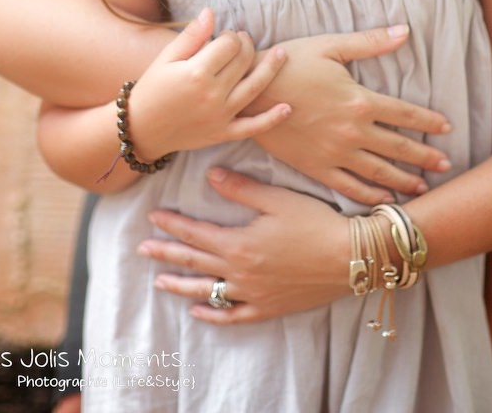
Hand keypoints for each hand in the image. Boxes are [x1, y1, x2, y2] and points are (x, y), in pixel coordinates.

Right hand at [127, 10, 290, 159]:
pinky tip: (288, 107)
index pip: (229, 44)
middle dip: (247, 46)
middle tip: (243, 41)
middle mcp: (212, 94)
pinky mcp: (223, 133)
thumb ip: (192, 36)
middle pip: (243, 61)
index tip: (223, 36)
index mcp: (196, 73)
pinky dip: (272, 118)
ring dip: (271, 69)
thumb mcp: (166, 58)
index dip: (230, 35)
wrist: (140, 130)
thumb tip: (211, 12)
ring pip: (255, 88)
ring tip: (282, 55)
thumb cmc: (152, 89)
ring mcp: (220, 116)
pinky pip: (253, 127)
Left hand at [137, 168, 348, 322]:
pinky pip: (232, 315)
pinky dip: (213, 314)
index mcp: (239, 244)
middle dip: (166, 254)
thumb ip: (241, 188)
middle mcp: (239, 273)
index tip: (154, 217)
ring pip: (207, 292)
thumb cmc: (315, 223)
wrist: (348, 257)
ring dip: (181, 285)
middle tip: (143, 249)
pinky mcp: (267, 307)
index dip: (173, 225)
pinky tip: (198, 310)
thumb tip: (211, 175)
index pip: (196, 234)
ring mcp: (252, 294)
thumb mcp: (276, 199)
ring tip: (160, 281)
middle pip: (194, 262)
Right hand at [248, 26, 450, 203]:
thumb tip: (405, 31)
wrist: (248, 92)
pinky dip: (369, 194)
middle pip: (398, 147)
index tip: (447, 128)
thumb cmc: (289, 63)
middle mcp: (352, 131)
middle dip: (425, 156)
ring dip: (404, 179)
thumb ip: (370, 42)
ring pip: (378, 171)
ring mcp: (334, 152)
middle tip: (446, 164)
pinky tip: (383, 199)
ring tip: (423, 186)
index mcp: (359, 100)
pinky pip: (348, 185)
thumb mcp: (331, 45)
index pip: (405, 113)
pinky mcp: (315, 167)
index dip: (428, 121)